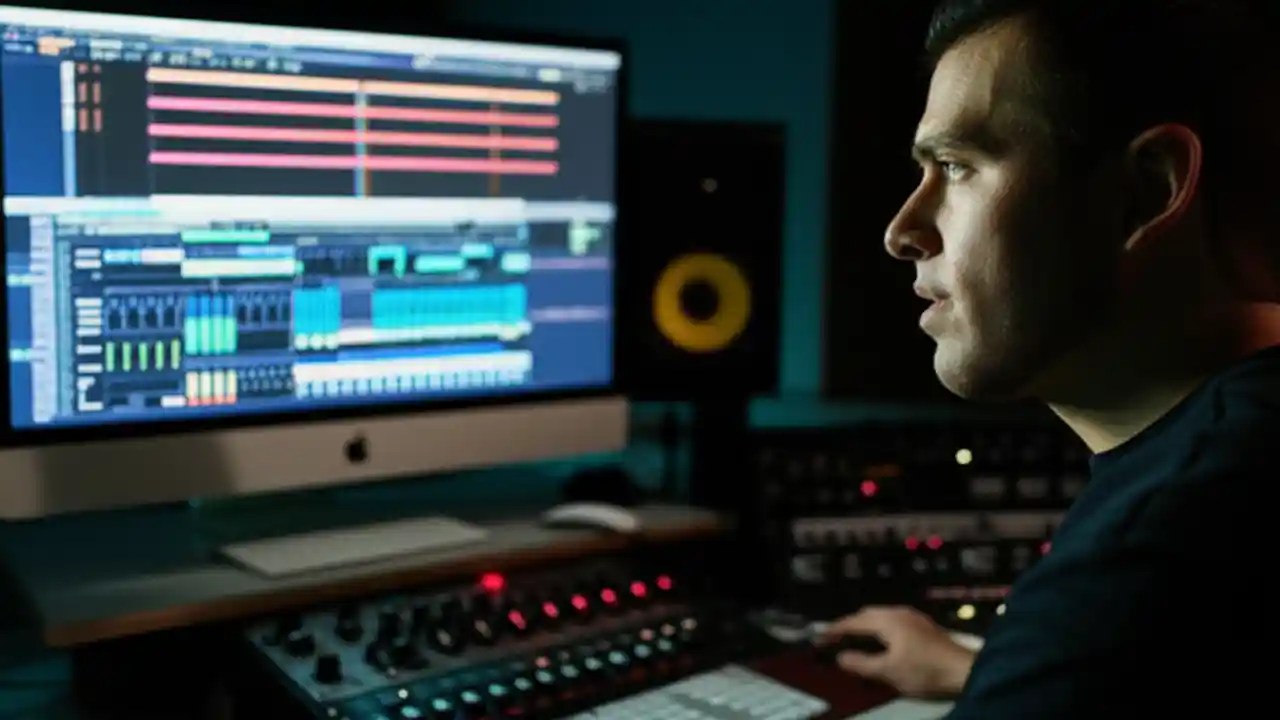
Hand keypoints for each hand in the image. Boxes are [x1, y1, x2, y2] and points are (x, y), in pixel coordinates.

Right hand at [818, 605, 975, 699]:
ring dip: (866, 626)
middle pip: (867, 614)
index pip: (854, 622)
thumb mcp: (888, 672)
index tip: (819, 639)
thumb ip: (861, 664)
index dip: (835, 630)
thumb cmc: (924, 671)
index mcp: (888, 620)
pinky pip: (893, 622)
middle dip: (850, 625)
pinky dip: (880, 629)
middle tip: (836, 639)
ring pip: (881, 617)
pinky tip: (883, 642)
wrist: (966, 671)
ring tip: (856, 641)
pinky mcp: (924, 626)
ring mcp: (914, 617)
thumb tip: (840, 657)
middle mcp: (899, 612)